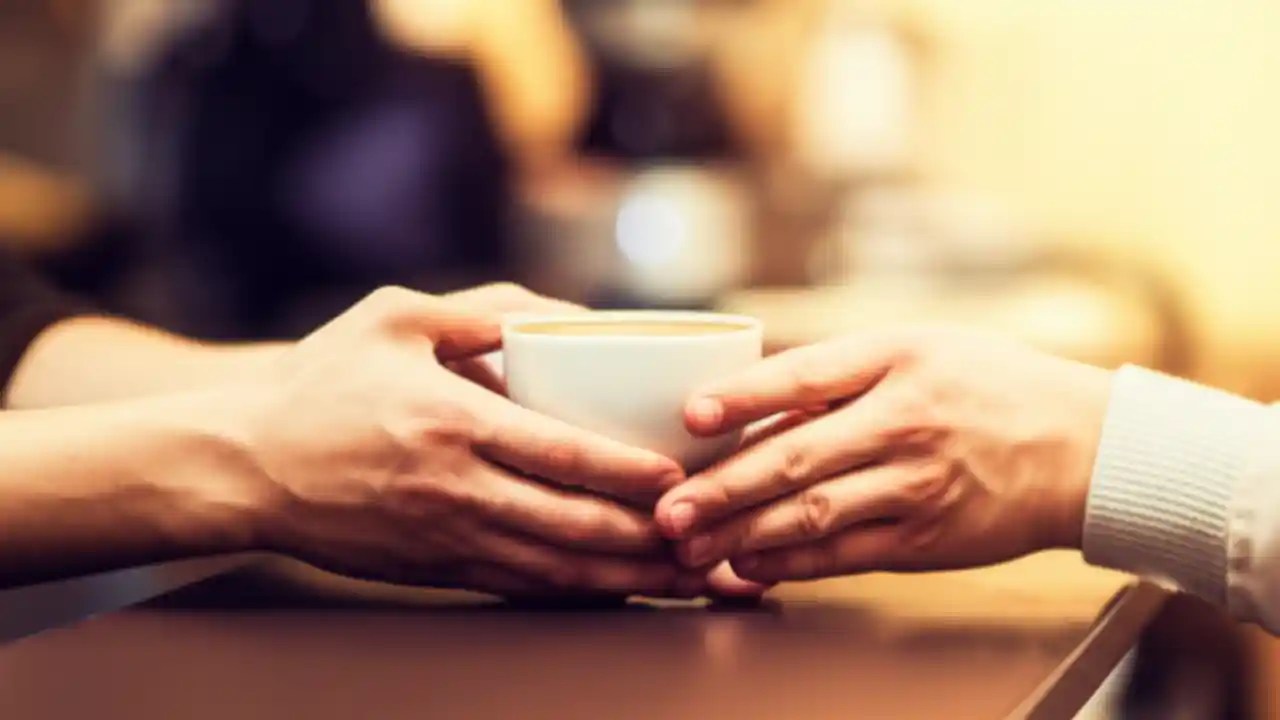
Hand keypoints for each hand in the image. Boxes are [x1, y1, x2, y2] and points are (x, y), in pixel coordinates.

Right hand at [232, 286, 702, 596]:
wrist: (244, 464)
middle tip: (700, 532)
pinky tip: (612, 589)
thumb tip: (570, 314)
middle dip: (645, 535)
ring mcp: (444, 537)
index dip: (628, 470)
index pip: (561, 453)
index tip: (678, 474)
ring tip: (679, 576)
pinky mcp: (433, 568)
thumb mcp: (396, 317)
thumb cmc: (322, 382)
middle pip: (571, 524)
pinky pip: (517, 588)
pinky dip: (572, 592)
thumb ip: (487, 307)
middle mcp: (454, 487)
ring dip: (622, 576)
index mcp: (452, 420)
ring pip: (552, 569)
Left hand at [654, 328, 1111, 582]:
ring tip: (689, 545)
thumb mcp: (923, 348)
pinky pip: (845, 554)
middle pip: (797, 457)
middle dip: (722, 488)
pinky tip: (749, 565)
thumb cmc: (992, 386)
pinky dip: (792, 563)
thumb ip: (845, 370)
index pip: (806, 375)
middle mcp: (907, 422)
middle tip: (667, 510)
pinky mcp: (928, 538)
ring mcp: (919, 486)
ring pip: (813, 515)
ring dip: (742, 533)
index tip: (690, 415)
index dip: (743, 397)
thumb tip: (758, 395)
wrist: (1083, 448)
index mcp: (900, 360)